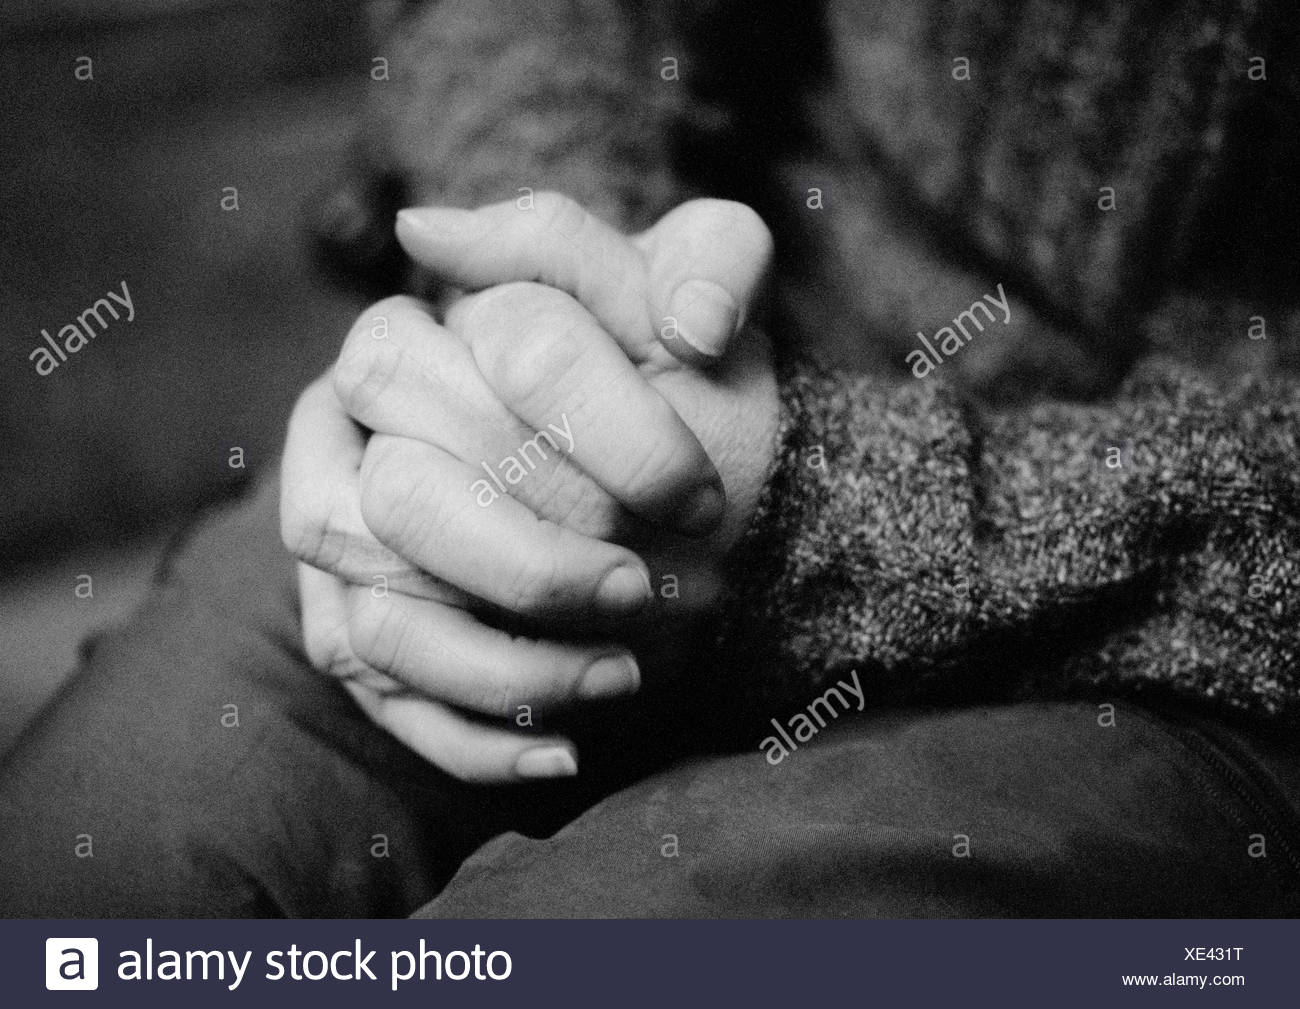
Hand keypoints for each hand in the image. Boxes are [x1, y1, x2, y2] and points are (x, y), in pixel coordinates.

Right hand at [281, 194, 777, 782]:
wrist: (681, 487)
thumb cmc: (682, 385)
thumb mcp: (705, 292)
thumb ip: (686, 253)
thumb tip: (541, 264)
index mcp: (423, 328)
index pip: (490, 361)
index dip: (606, 431)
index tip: (699, 494)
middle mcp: (355, 433)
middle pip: (408, 499)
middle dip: (538, 562)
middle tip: (648, 590)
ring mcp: (345, 547)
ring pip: (382, 621)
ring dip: (510, 666)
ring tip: (623, 676)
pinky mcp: (358, 636)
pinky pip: (392, 704)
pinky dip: (478, 738)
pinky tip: (563, 752)